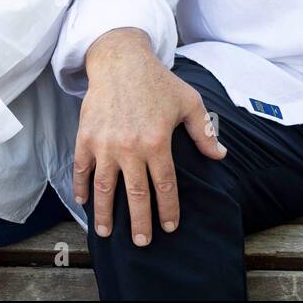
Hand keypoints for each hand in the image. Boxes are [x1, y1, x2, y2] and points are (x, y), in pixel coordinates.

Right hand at [74, 29, 225, 245]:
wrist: (120, 60)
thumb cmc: (158, 81)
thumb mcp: (189, 102)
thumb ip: (204, 132)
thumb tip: (221, 156)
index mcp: (157, 142)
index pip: (164, 185)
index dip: (168, 209)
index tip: (170, 227)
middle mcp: (130, 147)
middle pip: (136, 194)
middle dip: (140, 222)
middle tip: (142, 242)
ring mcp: (105, 144)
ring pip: (105, 188)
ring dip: (106, 213)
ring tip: (107, 232)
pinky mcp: (85, 137)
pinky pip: (82, 168)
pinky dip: (82, 187)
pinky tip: (85, 202)